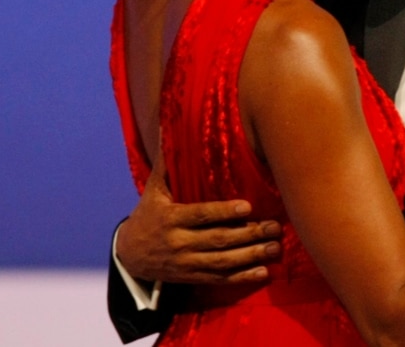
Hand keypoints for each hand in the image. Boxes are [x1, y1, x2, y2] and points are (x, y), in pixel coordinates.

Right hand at [116, 161, 282, 284]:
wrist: (130, 255)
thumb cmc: (149, 214)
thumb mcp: (153, 189)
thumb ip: (167, 162)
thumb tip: (169, 126)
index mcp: (170, 218)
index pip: (200, 215)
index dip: (223, 212)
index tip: (248, 207)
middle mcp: (179, 243)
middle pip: (217, 240)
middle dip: (248, 234)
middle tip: (274, 227)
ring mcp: (187, 263)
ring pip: (222, 262)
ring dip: (251, 256)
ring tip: (275, 247)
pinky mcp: (194, 277)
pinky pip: (221, 279)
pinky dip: (243, 277)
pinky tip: (264, 272)